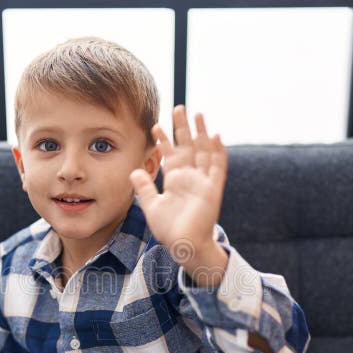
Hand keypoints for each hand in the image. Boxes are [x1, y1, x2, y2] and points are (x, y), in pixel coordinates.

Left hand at [129, 105, 227, 263]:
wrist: (184, 245)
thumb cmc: (169, 229)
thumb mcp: (152, 206)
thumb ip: (144, 188)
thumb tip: (134, 171)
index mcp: (175, 180)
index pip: (170, 153)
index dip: (164, 139)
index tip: (155, 125)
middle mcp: (190, 177)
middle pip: (188, 146)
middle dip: (183, 127)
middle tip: (178, 108)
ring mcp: (202, 181)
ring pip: (204, 151)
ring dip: (202, 133)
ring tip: (198, 114)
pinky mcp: (213, 189)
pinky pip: (217, 167)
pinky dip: (218, 152)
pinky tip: (216, 136)